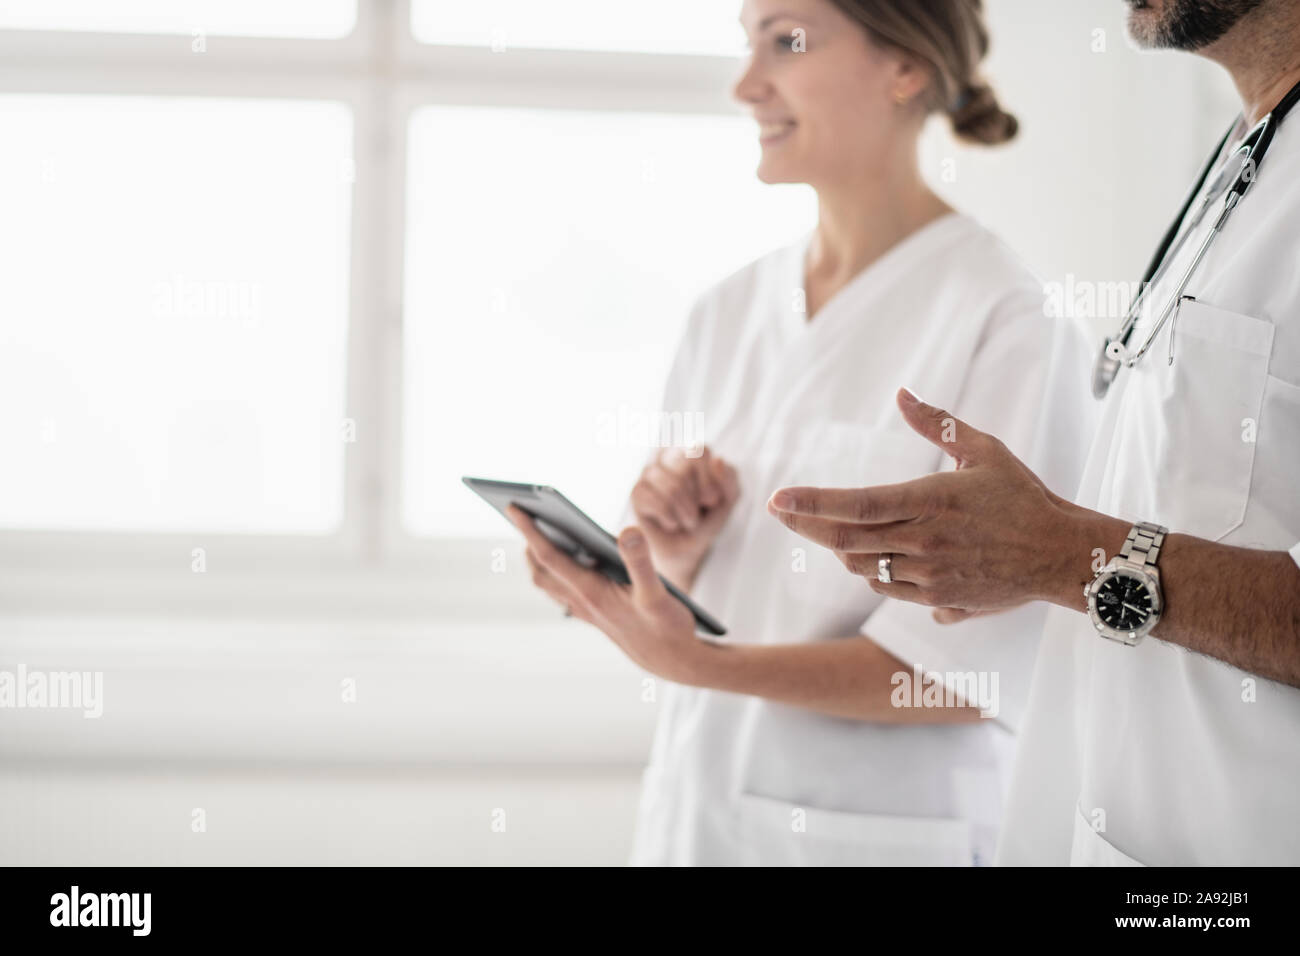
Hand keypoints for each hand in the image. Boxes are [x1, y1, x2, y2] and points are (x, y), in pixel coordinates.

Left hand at [506, 505, 712, 684]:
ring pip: (550, 584)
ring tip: (540, 534)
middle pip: (540, 572)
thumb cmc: (666, 627)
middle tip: (521, 515)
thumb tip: (628, 530)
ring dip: (539, 560)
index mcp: (591, 592)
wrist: (673, 662)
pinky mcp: (597, 616)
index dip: (530, 530)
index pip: (549, 557)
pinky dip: (559, 573)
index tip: (512, 507)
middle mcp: (583, 603)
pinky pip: (566, 592)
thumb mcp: (657, 592)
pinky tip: (574, 560)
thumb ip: (641, 561)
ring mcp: (588, 611)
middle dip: (528, 543)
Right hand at [628, 446, 739, 589]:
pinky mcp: (636, 492)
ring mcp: (648, 472)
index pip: (700, 451)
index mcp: (689, 450)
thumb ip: (729, 479)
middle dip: (697, 500)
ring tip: (686, 521)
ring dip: (686, 513)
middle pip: (685, 468)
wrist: (685, 549)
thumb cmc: (705, 518)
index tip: (710, 500)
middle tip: (696, 513)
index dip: (708, 481)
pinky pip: (659, 504)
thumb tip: (717, 460)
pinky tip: (670, 523)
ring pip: (673, 488)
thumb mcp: (727, 500)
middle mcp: (666, 455)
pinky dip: (671, 520)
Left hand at [766, 388, 1119, 616]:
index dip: (811, 504)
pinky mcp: (939, 599)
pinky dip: (871, 571)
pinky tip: (875, 554)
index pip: (856, 505)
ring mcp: (930, 576)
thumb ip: (937, 423)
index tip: (777, 499)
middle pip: (845, 541)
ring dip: (842, 549)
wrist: (1061, 555)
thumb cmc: (1022, 496)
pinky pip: (887, 587)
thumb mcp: (983, 450)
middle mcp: (925, 542)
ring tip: (835, 530)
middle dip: (806, 527)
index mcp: (931, 501)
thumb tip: (901, 395)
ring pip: (862, 567)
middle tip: (782, 513)